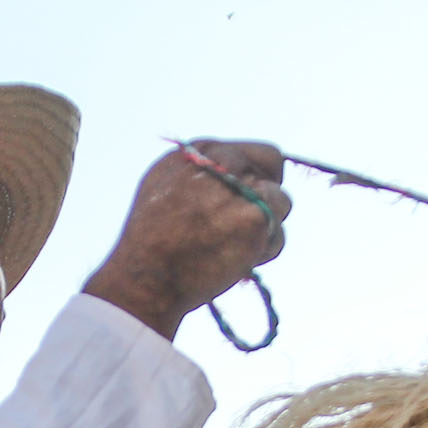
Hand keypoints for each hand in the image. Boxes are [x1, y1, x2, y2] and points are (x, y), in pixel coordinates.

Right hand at [82, 141, 290, 340]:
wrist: (146, 276)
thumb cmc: (151, 240)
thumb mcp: (163, 184)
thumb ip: (201, 172)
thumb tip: (236, 172)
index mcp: (201, 151)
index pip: (253, 154)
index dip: (255, 177)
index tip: (244, 199)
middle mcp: (222, 161)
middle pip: (272, 172)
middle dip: (263, 199)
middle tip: (241, 226)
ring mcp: (241, 189)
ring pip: (281, 202)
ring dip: (265, 227)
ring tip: (232, 246)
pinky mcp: (254, 218)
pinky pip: (278, 234)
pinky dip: (264, 251)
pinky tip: (235, 260)